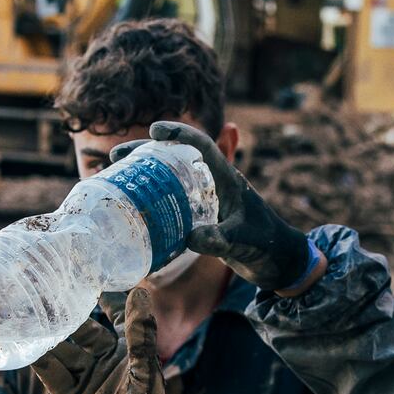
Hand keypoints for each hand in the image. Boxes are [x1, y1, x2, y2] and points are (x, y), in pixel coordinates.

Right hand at [29, 287, 185, 393]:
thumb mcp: (145, 368)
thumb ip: (141, 332)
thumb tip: (140, 291)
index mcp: (126, 346)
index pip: (111, 310)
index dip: (100, 291)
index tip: (83, 267)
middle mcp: (105, 358)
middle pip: (79, 328)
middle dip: (62, 310)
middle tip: (40, 286)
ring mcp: (87, 376)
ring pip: (61, 349)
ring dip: (45, 334)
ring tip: (23, 312)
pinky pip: (52, 374)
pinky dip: (39, 362)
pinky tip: (24, 347)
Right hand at [112, 122, 318, 293]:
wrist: (278, 263)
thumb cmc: (266, 246)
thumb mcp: (242, 240)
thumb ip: (220, 239)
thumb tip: (190, 236)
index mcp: (227, 178)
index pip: (202, 145)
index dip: (179, 133)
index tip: (153, 129)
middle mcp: (214, 183)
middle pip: (177, 157)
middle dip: (147, 152)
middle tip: (117, 156)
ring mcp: (206, 199)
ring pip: (171, 177)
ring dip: (145, 173)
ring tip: (115, 174)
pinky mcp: (201, 215)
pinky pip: (171, 199)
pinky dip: (151, 197)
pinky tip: (131, 204)